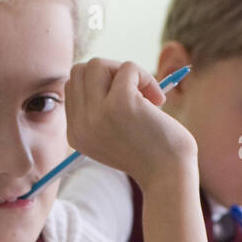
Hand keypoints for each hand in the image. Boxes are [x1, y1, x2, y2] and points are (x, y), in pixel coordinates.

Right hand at [64, 58, 196, 192]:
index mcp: (76, 134)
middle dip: (108, 72)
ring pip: (97, 64)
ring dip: (124, 71)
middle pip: (80, 70)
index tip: (124, 103)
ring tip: (145, 95)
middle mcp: (81, 125)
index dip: (100, 84)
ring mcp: (98, 114)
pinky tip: (159, 99)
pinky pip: (128, 68)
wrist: (169, 177)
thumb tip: (99, 67)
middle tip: (134, 93)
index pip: (72, 86)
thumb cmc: (149, 154)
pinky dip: (146, 77)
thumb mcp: (113, 134)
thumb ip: (98, 109)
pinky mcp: (119, 103)